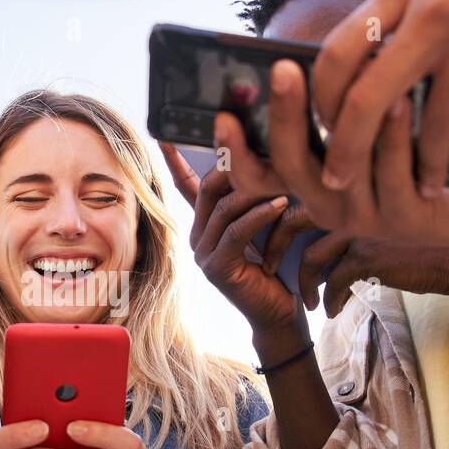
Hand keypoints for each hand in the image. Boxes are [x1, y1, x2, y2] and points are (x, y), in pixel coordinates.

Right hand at [160, 141, 309, 363]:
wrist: (280, 313)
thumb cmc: (280, 267)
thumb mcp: (267, 225)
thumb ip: (257, 198)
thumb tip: (264, 157)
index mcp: (206, 225)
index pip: (186, 185)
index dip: (176, 160)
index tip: (167, 135)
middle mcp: (198, 237)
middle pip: (207, 189)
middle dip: (229, 164)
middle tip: (254, 142)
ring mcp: (203, 254)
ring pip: (222, 208)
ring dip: (253, 188)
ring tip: (281, 173)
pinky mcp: (217, 268)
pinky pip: (236, 231)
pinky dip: (260, 214)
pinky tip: (281, 201)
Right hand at [229, 62, 448, 253]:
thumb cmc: (406, 160)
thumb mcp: (361, 139)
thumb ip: (331, 115)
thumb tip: (300, 57)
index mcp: (306, 187)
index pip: (252, 177)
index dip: (232, 152)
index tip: (223, 115)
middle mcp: (325, 207)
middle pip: (291, 165)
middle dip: (285, 114)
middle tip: (283, 70)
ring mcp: (363, 218)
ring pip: (345, 168)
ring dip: (351, 116)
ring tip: (357, 70)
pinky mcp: (403, 222)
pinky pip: (393, 175)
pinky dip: (395, 135)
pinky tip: (403, 97)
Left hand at [313, 0, 448, 197]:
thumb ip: (405, 15)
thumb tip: (363, 63)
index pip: (338, 52)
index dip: (323, 98)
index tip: (324, 126)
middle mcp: (434, 13)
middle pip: (368, 98)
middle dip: (347, 150)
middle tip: (339, 180)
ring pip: (432, 123)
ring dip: (427, 164)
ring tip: (427, 187)